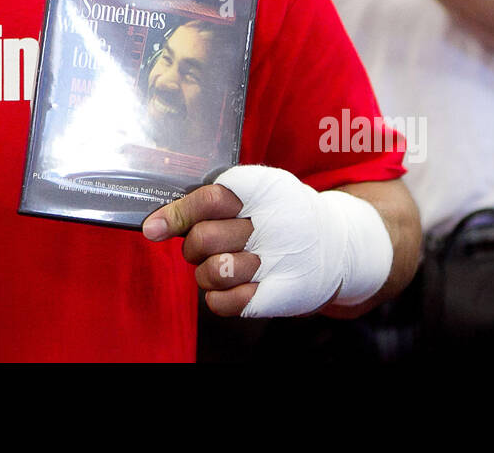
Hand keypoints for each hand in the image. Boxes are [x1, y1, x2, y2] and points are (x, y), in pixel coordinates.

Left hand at [144, 166, 393, 317]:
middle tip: (203, 245)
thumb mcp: (257, 190)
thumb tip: (155, 225)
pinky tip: (232, 285)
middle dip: (193, 246)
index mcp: (264, 189)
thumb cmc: (282, 214)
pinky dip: (218, 296)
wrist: (338, 244)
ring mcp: (280, 261)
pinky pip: (225, 303)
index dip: (177, 214)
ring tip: (223, 264)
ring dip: (206, 271)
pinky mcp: (282, 295)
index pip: (210, 199)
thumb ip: (210, 201)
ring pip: (212, 273)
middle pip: (204, 238)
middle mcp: (274, 224)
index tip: (154, 228)